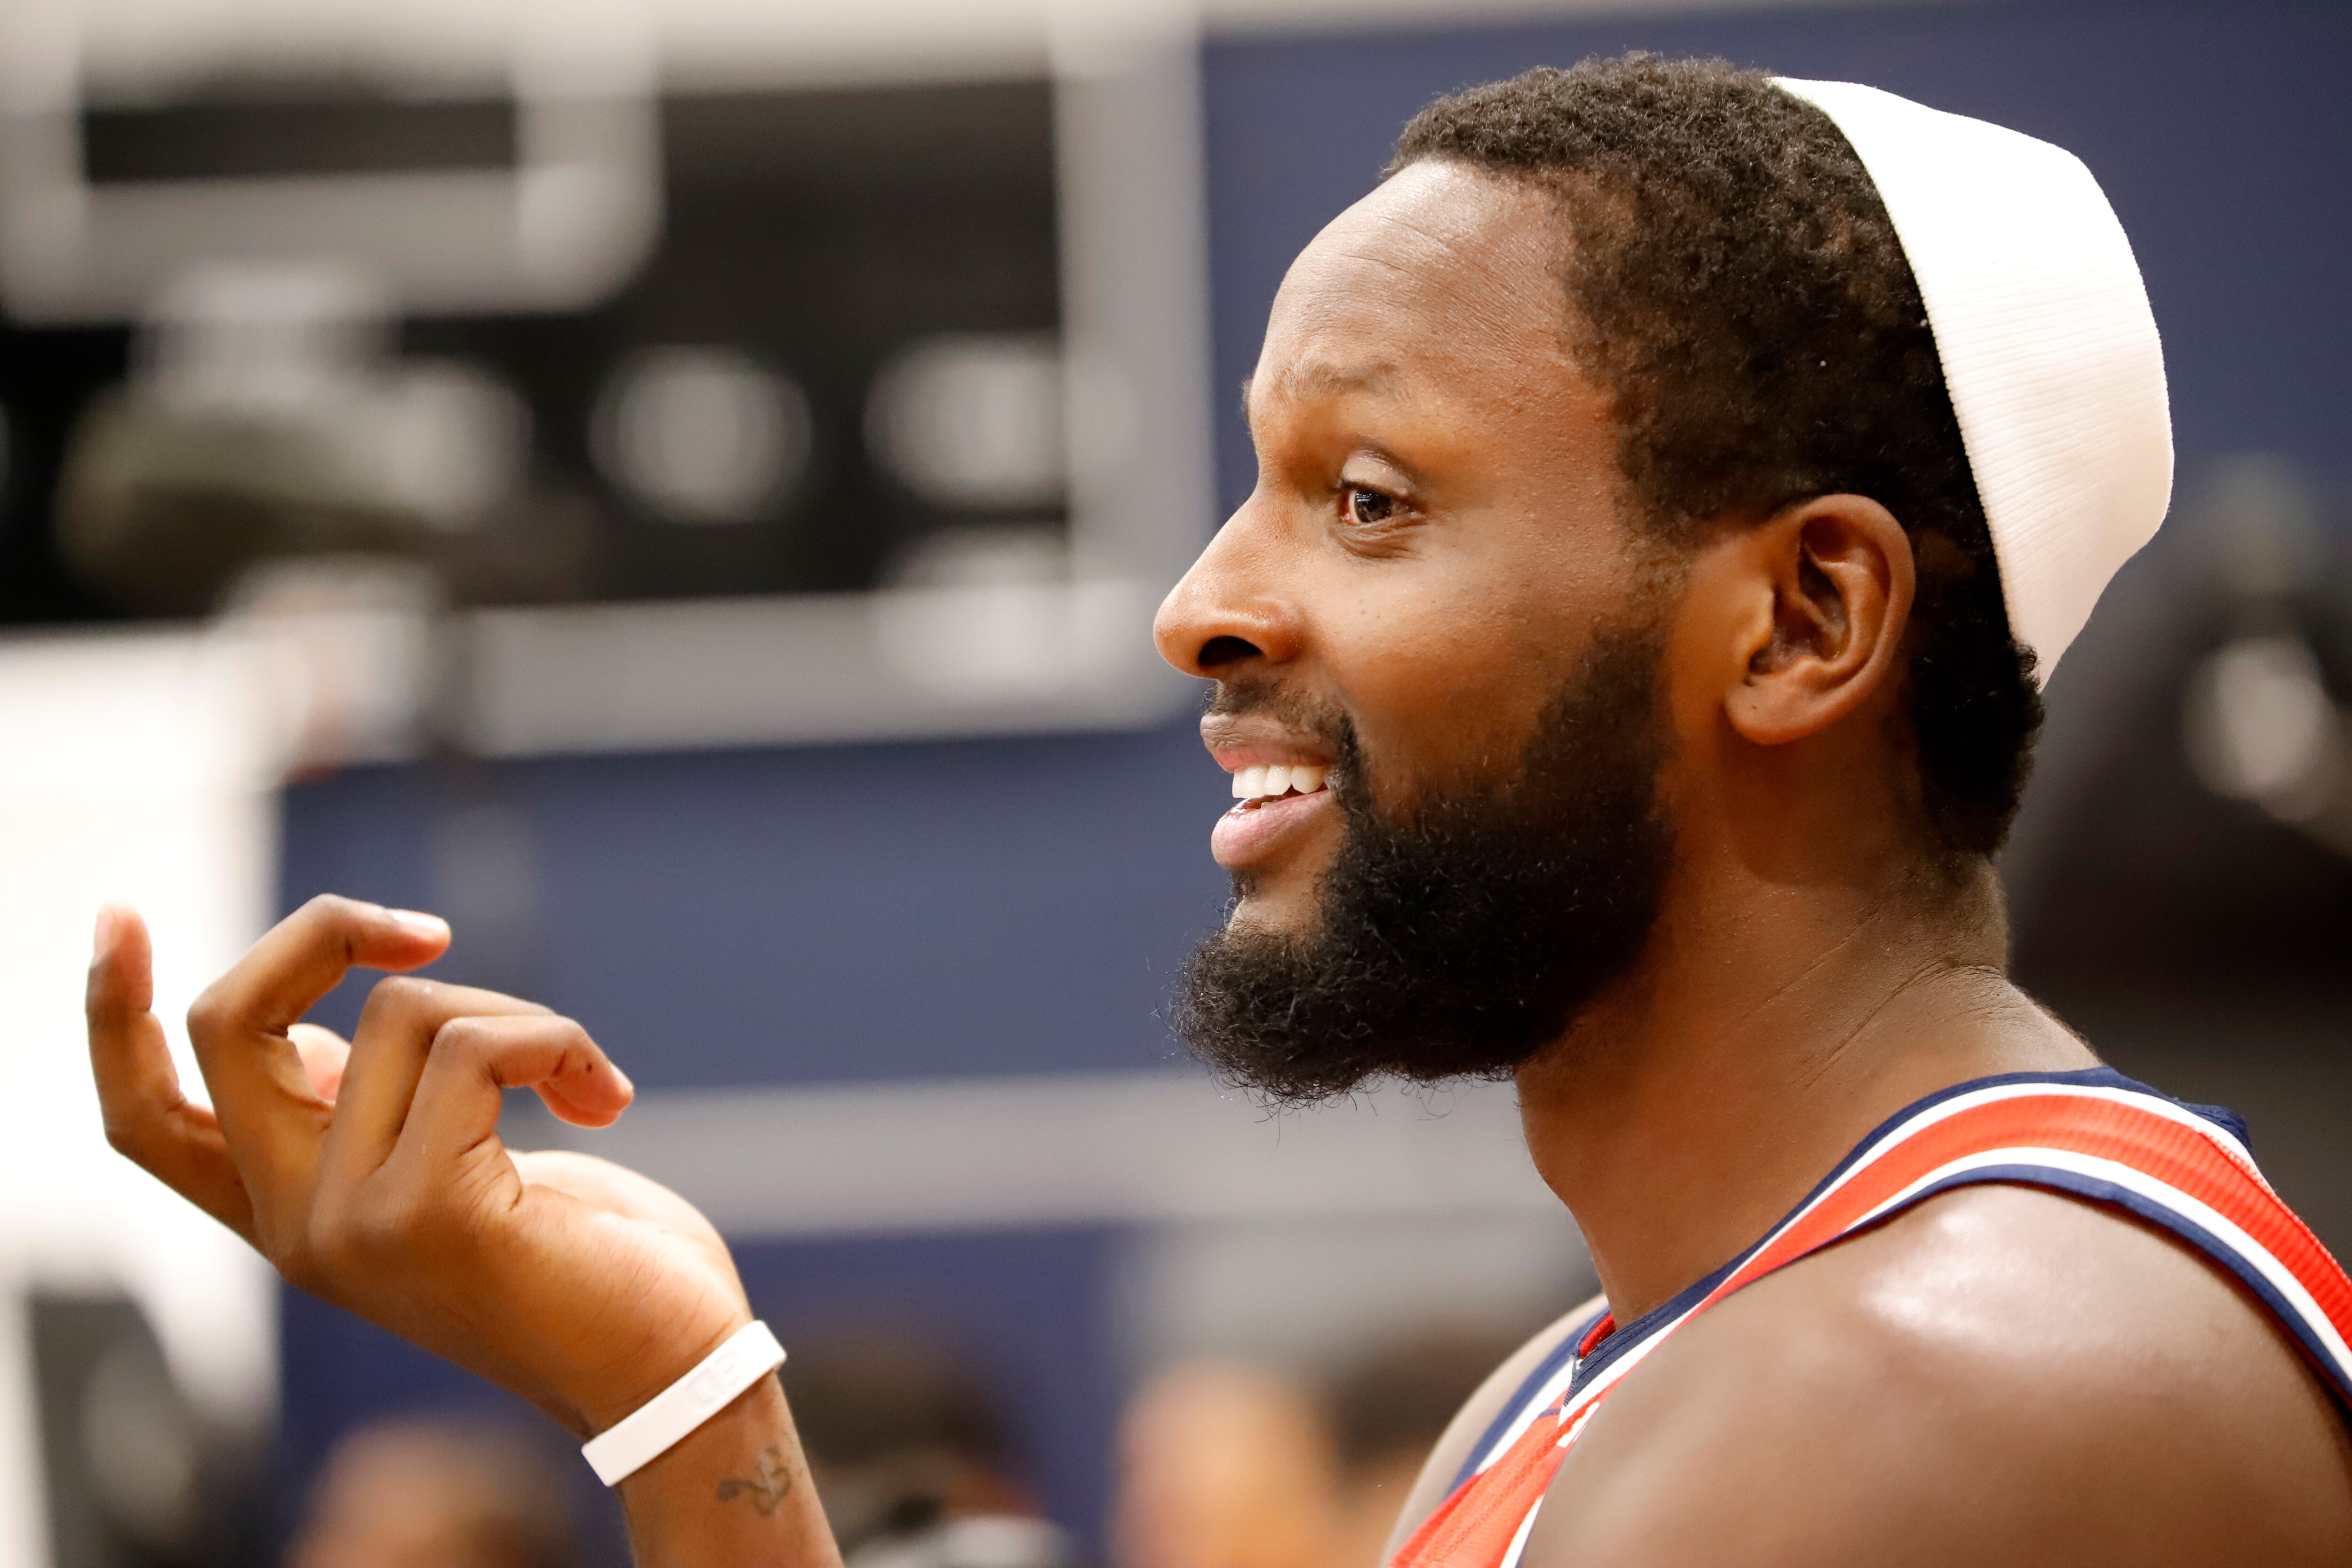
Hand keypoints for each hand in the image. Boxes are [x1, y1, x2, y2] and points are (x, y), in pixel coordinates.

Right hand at [87, 895, 752, 1436]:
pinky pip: (477, 1045)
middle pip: (230, 1026)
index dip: (113, 1013)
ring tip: (582, 1083)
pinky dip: (558, 1044)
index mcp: (290, 1215)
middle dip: (324, 932)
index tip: (118, 918)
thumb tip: (311, 1037)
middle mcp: (297, 1226)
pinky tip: (601, 1101)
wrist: (670, 1362)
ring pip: (399, 1011)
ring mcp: (351, 1221)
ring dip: (518, 1018)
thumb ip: (368, 1119)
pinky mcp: (427, 1210)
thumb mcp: (454, 1173)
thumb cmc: (585, 1257)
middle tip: (427, 928)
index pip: (147, 1119)